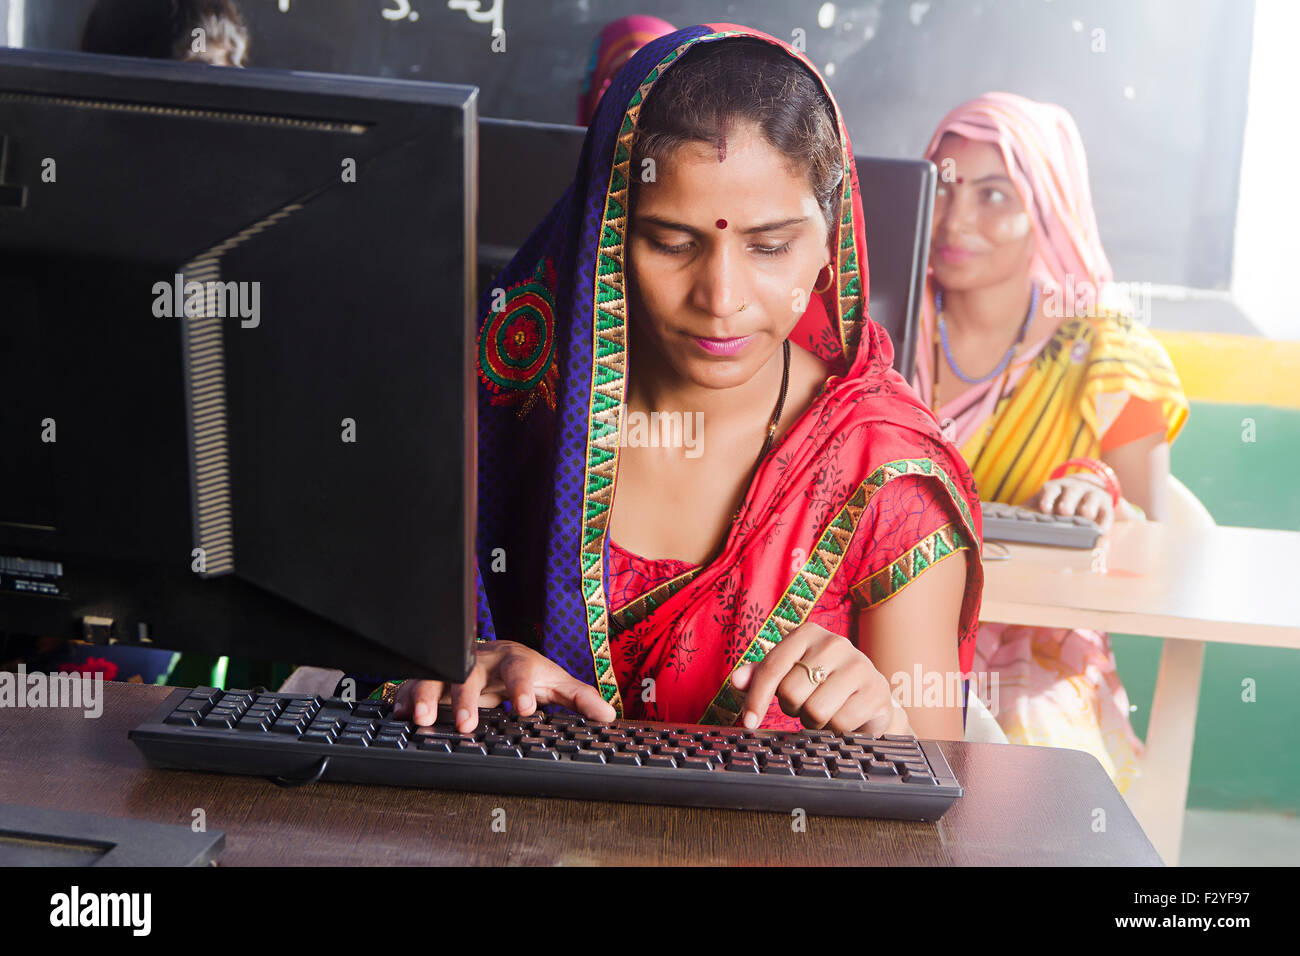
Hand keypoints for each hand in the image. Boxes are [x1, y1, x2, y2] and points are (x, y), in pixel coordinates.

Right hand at [391, 640, 616, 732]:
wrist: (496, 653)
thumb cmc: (527, 671)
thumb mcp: (555, 683)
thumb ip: (579, 699)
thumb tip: (607, 716)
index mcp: (516, 660)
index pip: (520, 670)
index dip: (522, 687)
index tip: (524, 708)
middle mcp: (482, 660)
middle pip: (471, 672)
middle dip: (466, 697)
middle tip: (466, 725)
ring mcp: (455, 667)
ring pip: (436, 674)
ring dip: (427, 696)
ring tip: (420, 720)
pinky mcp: (432, 676)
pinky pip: (413, 680)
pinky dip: (403, 696)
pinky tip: (396, 713)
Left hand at [729, 621, 911, 735]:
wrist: (870, 697)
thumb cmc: (821, 684)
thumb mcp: (789, 674)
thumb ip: (760, 676)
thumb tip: (736, 681)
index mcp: (808, 633)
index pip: (772, 667)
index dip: (756, 698)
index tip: (749, 722)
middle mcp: (835, 643)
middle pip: (791, 692)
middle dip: (793, 708)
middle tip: (805, 705)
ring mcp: (859, 664)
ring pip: (814, 710)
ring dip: (814, 721)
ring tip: (824, 711)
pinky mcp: (876, 690)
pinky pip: (840, 723)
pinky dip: (836, 730)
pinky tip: (843, 718)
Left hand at [1029, 474, 1113, 532]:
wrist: (1088, 491)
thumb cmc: (1059, 501)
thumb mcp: (1045, 501)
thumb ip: (1030, 509)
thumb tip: (1010, 517)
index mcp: (1056, 488)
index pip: (1051, 490)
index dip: (1047, 498)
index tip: (1044, 509)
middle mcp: (1075, 489)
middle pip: (1072, 492)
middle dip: (1067, 501)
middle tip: (1064, 511)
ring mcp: (1092, 495)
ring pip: (1091, 500)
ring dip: (1088, 507)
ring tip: (1086, 516)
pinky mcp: (1106, 507)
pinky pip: (1107, 514)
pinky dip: (1105, 522)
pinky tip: (1103, 531)